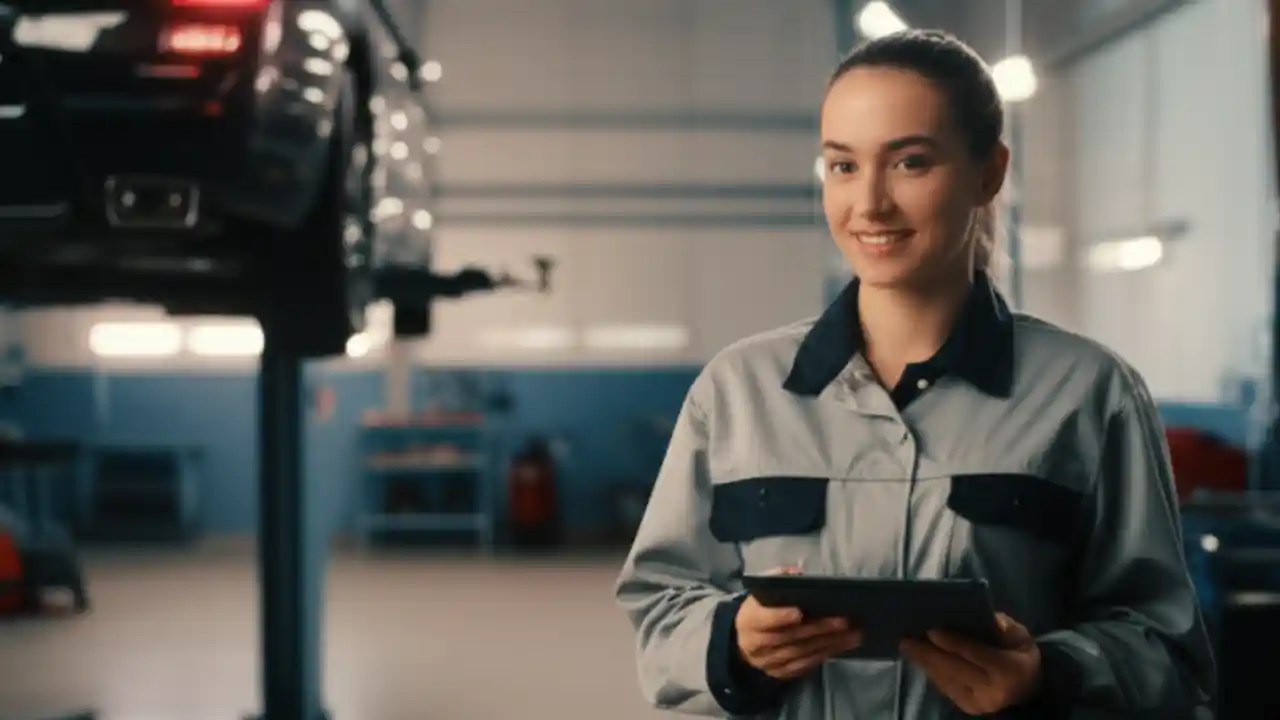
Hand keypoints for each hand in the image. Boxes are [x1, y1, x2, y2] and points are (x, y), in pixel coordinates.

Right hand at [735, 588, 862, 680]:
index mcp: (749, 620)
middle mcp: (757, 644)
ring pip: (802, 653)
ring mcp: (769, 662)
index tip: (799, 612)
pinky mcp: (781, 673)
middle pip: (790, 637)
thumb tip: (796, 573)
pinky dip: (825, 655)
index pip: (764, 619)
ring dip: (829, 644)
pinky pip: (805, 665)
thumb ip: (775, 580)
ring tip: (853, 634)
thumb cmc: (759, 611)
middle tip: (843, 621)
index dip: (780, 617)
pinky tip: (841, 646)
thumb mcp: (760, 593)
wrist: (746, 641)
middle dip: (819, 629)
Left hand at [900, 612, 1042, 715]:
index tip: (931, 630)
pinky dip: (930, 671)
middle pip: (953, 668)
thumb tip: (991, 619)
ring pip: (945, 679)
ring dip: (924, 662)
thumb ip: (1006, 627)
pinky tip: (919, 658)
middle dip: (927, 653)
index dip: (952, 642)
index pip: (974, 654)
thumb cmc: (1020, 655)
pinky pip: (944, 687)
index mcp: (1008, 670)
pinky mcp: (966, 707)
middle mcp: (991, 690)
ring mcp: (977, 703)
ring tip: (907, 646)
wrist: (1027, 690)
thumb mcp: (1022, 637)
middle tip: (906, 639)